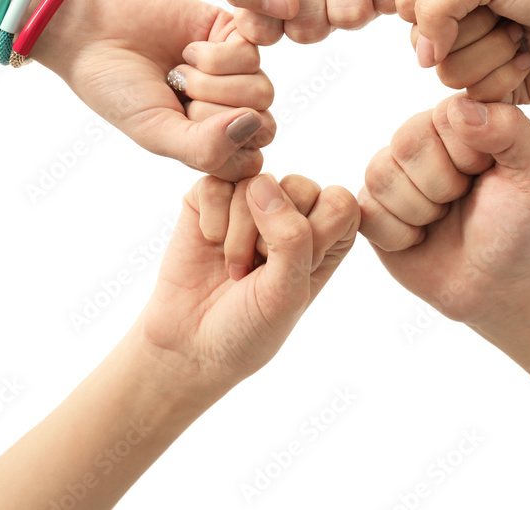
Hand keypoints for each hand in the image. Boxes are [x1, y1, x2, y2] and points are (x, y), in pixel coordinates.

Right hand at [36, 0, 274, 180]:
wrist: (95, 30)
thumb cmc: (119, 88)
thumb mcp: (156, 133)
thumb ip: (205, 147)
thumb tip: (253, 124)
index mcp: (214, 142)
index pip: (250, 163)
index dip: (218, 149)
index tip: (179, 130)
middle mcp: (231, 109)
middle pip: (262, 125)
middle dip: (212, 113)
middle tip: (176, 96)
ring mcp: (238, 74)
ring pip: (261, 91)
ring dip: (211, 83)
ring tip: (178, 73)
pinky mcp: (237, 36)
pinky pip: (252, 55)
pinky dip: (215, 56)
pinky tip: (188, 50)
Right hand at [139, 174, 358, 388]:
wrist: (190, 345)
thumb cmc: (249, 326)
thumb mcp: (286, 293)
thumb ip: (291, 238)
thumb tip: (264, 186)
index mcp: (327, 235)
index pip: (340, 202)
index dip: (313, 236)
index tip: (290, 274)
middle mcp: (293, 211)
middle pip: (299, 186)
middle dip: (272, 236)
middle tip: (257, 272)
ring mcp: (251, 200)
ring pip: (256, 183)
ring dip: (239, 235)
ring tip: (234, 268)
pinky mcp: (212, 196)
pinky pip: (217, 184)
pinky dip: (212, 221)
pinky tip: (211, 245)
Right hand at [358, 94, 529, 323]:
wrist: (499, 285)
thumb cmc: (522, 225)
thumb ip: (513, 130)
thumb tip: (460, 109)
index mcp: (460, 120)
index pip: (442, 116)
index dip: (466, 156)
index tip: (488, 175)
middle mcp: (422, 138)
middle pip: (406, 144)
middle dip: (441, 186)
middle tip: (462, 201)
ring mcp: (393, 173)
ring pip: (380, 175)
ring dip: (420, 211)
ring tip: (442, 220)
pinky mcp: (372, 207)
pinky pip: (364, 210)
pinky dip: (398, 236)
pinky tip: (420, 239)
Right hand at [397, 0, 529, 102]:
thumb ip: (434, 4)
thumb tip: (421, 55)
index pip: (405, 5)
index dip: (432, 11)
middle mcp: (457, 14)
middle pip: (424, 46)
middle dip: (471, 32)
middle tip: (509, 13)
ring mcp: (476, 51)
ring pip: (449, 75)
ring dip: (493, 55)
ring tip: (522, 34)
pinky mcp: (496, 86)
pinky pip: (477, 99)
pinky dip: (506, 78)